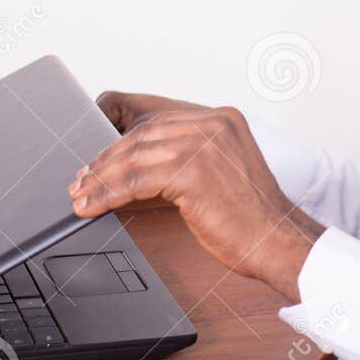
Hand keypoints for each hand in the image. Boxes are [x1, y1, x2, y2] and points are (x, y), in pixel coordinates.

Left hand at [71, 92, 322, 301]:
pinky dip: (109, 193)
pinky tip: (95, 205)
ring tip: (82, 196)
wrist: (277, 240)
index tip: (99, 159)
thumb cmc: (250, 216)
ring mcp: (205, 144)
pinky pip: (137, 179)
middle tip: (82, 180)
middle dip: (106, 160)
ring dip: (101, 179)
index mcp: (222, 119)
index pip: (157, 121)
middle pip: (142, 135)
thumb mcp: (221, 171)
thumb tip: (138, 165)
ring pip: (135, 156)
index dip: (121, 139)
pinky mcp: (194, 171)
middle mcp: (214, 124)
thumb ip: (188, 156)